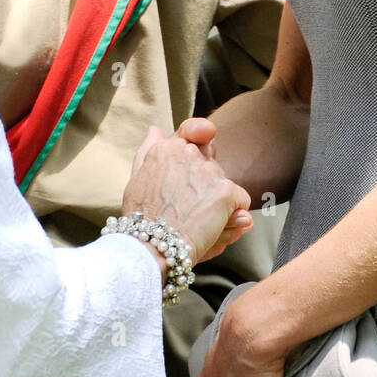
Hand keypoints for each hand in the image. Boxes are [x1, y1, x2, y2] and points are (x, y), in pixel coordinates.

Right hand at [123, 125, 252, 263]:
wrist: (151, 248)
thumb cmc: (141, 219)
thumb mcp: (136, 180)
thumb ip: (148, 151)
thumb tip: (156, 129)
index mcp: (166, 148)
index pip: (196, 132)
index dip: (202, 138)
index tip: (205, 143)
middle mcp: (188, 153)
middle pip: (211, 164)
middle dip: (205, 184)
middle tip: (186, 208)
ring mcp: (208, 172)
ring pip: (224, 186)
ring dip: (217, 204)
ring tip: (195, 223)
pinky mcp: (226, 191)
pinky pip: (240, 202)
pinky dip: (232, 217)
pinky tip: (212, 228)